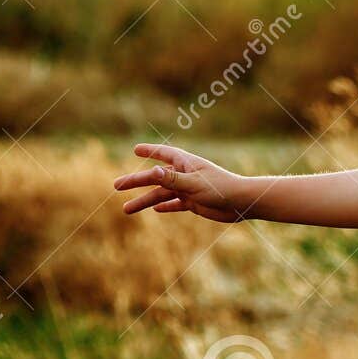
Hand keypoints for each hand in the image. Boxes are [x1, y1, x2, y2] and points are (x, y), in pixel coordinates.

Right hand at [114, 143, 251, 222]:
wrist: (241, 203)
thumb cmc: (220, 189)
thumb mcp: (193, 184)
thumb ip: (172, 179)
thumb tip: (152, 171)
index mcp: (186, 164)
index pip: (164, 154)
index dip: (150, 150)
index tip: (135, 149)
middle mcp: (186, 175)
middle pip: (156, 177)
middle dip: (137, 181)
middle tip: (116, 185)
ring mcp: (189, 189)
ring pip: (162, 194)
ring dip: (145, 200)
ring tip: (126, 209)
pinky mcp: (194, 202)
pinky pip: (175, 203)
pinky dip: (165, 206)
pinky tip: (155, 209)